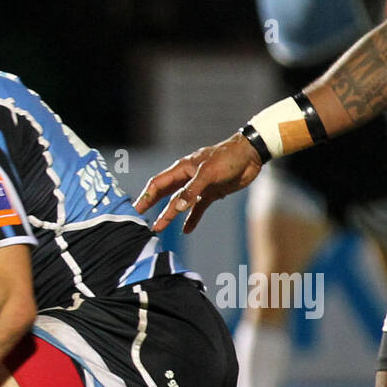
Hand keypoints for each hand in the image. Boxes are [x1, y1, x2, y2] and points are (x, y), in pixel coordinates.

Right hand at [135, 132, 264, 233]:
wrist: (251, 156)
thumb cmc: (227, 158)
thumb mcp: (208, 173)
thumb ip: (191, 191)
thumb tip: (177, 208)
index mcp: (182, 169)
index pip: (158, 183)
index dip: (146, 196)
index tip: (136, 209)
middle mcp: (187, 178)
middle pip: (164, 194)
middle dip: (152, 206)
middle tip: (138, 218)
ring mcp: (198, 187)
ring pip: (179, 204)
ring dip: (169, 216)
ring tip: (158, 229)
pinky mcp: (211, 193)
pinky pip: (197, 209)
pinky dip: (192, 219)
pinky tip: (186, 230)